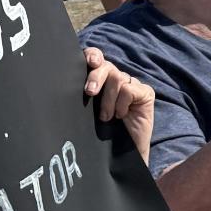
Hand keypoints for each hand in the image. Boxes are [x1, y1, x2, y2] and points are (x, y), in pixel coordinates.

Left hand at [84, 47, 155, 161]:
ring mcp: (132, 85)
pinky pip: (130, 89)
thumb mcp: (86, 114)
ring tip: (106, 117)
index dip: (92, 55)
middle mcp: (115, 80)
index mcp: (99, 82)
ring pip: (117, 78)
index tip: (89, 62)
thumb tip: (65, 82)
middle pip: (106, 65)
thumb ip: (83, 96)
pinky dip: (122, 103)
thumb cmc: (100, 135)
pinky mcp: (145, 92)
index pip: (95, 58)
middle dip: (96, 76)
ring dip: (108, 100)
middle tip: (90, 92)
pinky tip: (122, 115)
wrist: (122, 155)